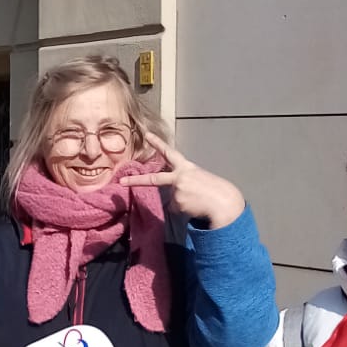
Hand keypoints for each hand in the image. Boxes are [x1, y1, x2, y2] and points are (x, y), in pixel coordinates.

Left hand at [119, 140, 244, 226]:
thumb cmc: (216, 190)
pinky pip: (176, 210)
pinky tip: (195, 208)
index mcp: (187, 167)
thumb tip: (172, 197)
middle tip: (122, 181)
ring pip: (173, 201)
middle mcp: (179, 177)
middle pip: (153, 180)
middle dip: (136, 181)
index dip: (157, 143)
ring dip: (184, 203)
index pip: (170, 153)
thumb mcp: (199, 179)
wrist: (224, 202)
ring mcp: (176, 190)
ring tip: (198, 202)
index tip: (146, 135)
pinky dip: (184, 211)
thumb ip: (183, 182)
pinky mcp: (177, 203)